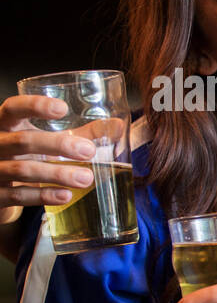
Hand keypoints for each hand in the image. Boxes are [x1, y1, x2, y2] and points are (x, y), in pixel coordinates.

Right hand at [0, 95, 95, 209]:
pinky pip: (19, 195)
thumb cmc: (27, 155)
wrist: (0, 186)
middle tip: (89, 150)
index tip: (62, 109)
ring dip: (57, 174)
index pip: (13, 108)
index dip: (34, 106)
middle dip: (57, 145)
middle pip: (23, 141)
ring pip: (23, 170)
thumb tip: (118, 126)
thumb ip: (80, 132)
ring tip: (87, 178)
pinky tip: (66, 196)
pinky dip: (43, 195)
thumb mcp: (47, 139)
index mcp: (5, 125)